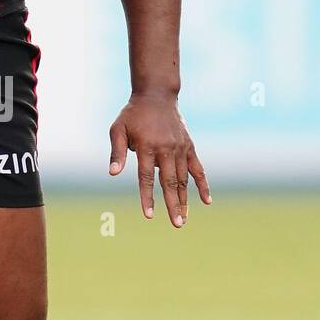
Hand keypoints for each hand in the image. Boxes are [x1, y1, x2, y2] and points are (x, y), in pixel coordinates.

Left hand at [108, 92, 210, 226]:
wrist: (156, 95)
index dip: (147, 197)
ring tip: (184, 218)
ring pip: (184, 178)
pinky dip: (202, 184)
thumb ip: (117, 152)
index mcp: (147, 147)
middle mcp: (166, 149)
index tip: (149, 215)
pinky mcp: (189, 146)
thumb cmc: (133, 114)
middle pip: (169, 182)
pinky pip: (198, 168)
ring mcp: (180, 148)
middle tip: (177, 224)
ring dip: (185, 199)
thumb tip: (113, 173)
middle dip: (173, 204)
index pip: (147, 178)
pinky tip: (206, 201)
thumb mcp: (118, 129)